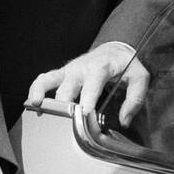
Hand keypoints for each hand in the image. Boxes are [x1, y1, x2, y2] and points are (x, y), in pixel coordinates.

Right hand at [26, 41, 146, 127]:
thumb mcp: (139, 78)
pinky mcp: (62, 74)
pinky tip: (34, 104)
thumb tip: (124, 121)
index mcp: (100, 68)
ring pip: (48, 80)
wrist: (115, 47)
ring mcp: (68, 71)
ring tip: (36, 108)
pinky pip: (44, 79)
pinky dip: (36, 89)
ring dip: (41, 94)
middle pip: (67, 89)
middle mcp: (80, 68)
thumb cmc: (126, 64)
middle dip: (64, 107)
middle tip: (65, 126)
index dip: (86, 102)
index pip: (91, 86)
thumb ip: (135, 99)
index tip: (83, 116)